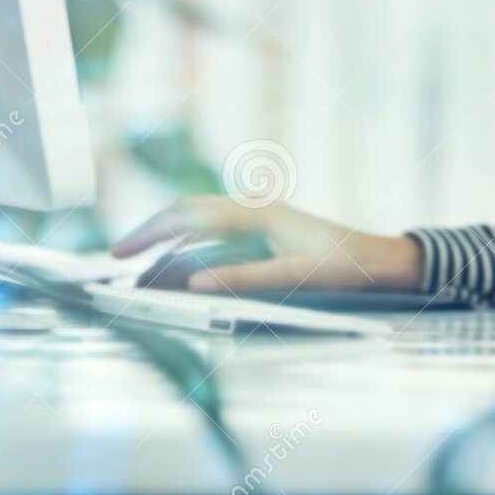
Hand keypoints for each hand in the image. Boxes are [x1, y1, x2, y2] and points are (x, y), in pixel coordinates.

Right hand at [110, 195, 424, 294]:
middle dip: (151, 231)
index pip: (191, 215)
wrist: (378, 261)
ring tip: (136, 268)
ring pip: (200, 222)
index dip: (152, 232)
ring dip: (168, 241)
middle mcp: (255, 210)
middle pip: (190, 211)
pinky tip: (175, 267)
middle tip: (116, 258)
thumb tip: (193, 284)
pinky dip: (189, 249)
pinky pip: (215, 235)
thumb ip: (244, 279)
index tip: (119, 253)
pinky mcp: (264, 234)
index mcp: (259, 214)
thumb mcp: (295, 278)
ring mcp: (259, 220)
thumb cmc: (342, 269)